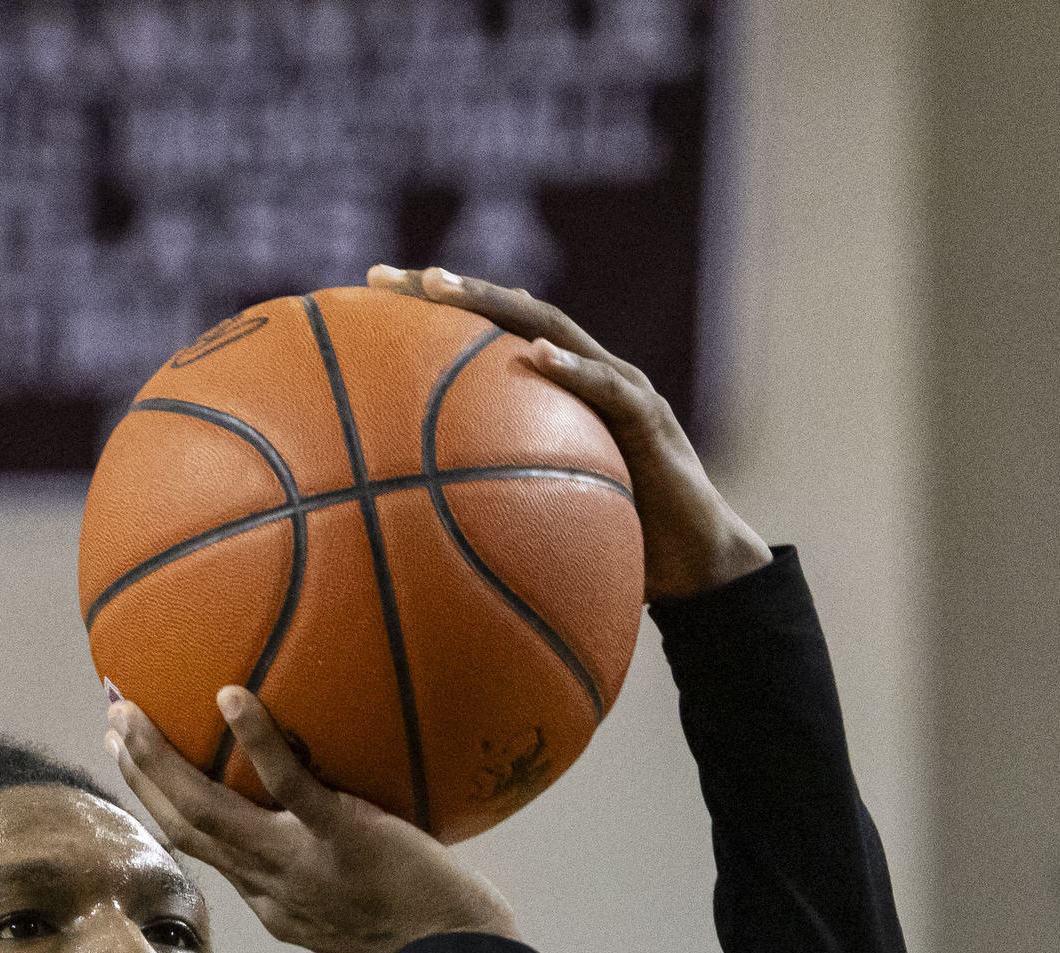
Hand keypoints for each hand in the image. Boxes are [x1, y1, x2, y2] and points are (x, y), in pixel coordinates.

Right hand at [104, 681, 517, 952]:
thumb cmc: (432, 936)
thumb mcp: (362, 909)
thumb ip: (338, 867)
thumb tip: (344, 810)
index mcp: (271, 901)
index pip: (202, 849)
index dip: (161, 805)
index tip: (137, 766)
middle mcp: (269, 886)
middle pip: (183, 826)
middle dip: (140, 775)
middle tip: (113, 722)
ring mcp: (299, 864)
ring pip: (207, 812)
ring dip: (160, 762)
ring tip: (131, 713)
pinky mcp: (341, 838)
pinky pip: (290, 786)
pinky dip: (258, 742)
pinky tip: (231, 697)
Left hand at [368, 266, 771, 603]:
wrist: (696, 567)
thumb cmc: (613, 547)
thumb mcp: (532, 524)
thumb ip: (484, 510)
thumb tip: (403, 541)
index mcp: (553, 392)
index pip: (484, 337)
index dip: (429, 316)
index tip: (363, 302)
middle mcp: (584, 374)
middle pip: (506, 313)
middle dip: (443, 290)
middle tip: (380, 278)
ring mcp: (619, 388)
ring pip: (553, 327)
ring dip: (494, 304)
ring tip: (441, 287)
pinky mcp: (649, 419)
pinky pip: (607, 389)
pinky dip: (572, 369)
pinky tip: (535, 355)